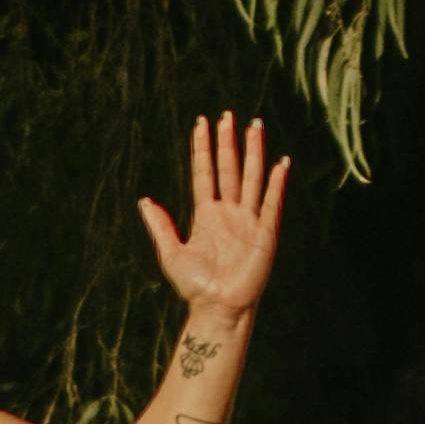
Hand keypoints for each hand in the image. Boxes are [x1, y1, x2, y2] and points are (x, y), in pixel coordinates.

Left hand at [138, 112, 289, 320]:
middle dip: (228, 141)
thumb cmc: (195, 285)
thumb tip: (144, 201)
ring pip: (251, 178)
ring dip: (253, 152)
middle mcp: (230, 212)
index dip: (203, 148)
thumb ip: (160, 225)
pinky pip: (271, 204)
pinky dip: (277, 185)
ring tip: (254, 126)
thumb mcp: (171, 252)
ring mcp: (249, 221)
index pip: (205, 173)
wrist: (216, 308)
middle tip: (227, 114)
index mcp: (208, 214)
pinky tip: (280, 164)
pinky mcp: (264, 234)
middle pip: (229, 168)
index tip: (201, 123)